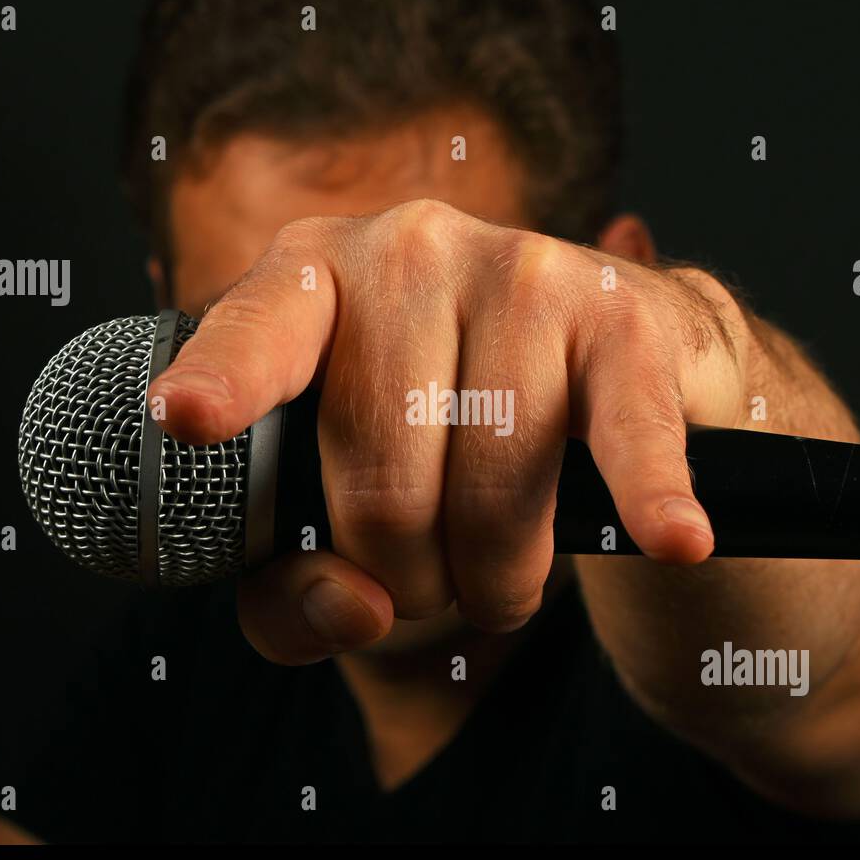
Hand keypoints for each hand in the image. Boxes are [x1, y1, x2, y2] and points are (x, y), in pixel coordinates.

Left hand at [149, 198, 748, 662]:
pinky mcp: (621, 316)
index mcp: (312, 280)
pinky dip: (648, 498)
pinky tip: (673, 532)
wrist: (600, 356)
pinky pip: (626, 436)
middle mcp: (408, 250)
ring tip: (498, 572)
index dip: (223, 382)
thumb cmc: (445, 436)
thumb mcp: (337, 507)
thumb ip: (295, 586)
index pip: (256, 331)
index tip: (185, 416)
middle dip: (405, 575)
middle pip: (382, 477)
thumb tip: (352, 608)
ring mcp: (520, 271)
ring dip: (497, 578)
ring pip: (492, 491)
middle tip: (426, 580)